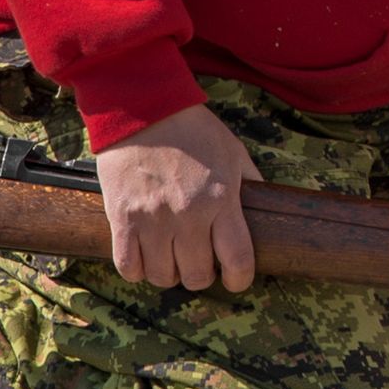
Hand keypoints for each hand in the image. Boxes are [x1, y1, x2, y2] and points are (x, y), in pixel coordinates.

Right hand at [97, 103, 261, 292]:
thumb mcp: (234, 153)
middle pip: (197, 276)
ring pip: (162, 277)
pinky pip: (128, 266)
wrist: (144, 109)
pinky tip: (145, 256)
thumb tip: (267, 210)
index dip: (240, 280)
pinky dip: (137, 269)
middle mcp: (188, 214)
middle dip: (201, 275)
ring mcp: (152, 218)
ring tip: (171, 257)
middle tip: (199, 261)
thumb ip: (251, 184)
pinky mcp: (121, 217)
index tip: (236, 279)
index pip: (238, 260)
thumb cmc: (194, 131)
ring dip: (169, 273)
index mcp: (222, 199)